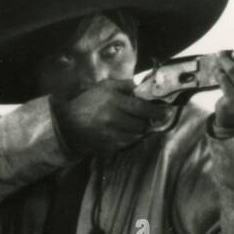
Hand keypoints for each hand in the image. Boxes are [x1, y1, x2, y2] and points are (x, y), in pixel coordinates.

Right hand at [50, 78, 172, 154]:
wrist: (68, 124)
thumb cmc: (88, 102)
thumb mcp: (104, 87)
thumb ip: (125, 86)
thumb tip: (143, 85)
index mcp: (114, 102)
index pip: (142, 108)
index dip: (157, 111)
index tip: (166, 111)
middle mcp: (114, 120)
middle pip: (141, 125)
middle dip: (145, 121)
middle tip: (145, 118)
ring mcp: (111, 136)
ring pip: (136, 136)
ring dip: (137, 131)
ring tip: (131, 124)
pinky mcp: (108, 147)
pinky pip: (126, 145)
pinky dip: (128, 139)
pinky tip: (121, 133)